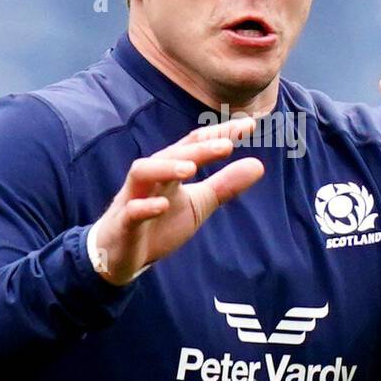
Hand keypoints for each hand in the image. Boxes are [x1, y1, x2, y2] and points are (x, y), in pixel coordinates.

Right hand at [91, 116, 264, 284]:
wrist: (120, 255)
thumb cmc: (159, 223)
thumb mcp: (198, 204)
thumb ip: (225, 185)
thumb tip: (259, 165)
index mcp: (169, 170)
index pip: (194, 144)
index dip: (219, 133)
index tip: (249, 124)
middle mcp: (150, 177)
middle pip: (171, 154)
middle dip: (198, 148)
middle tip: (226, 145)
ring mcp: (133, 198)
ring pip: (142, 172)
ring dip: (166, 167)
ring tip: (191, 168)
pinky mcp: (123, 224)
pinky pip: (130, 211)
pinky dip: (145, 207)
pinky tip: (163, 206)